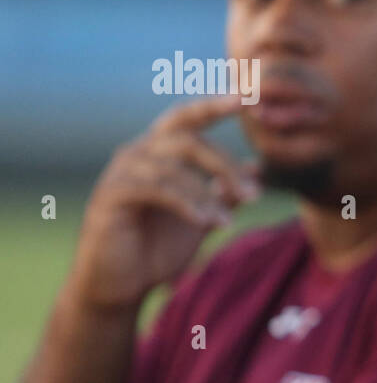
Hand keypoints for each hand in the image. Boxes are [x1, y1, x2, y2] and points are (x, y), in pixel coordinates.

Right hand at [68, 94, 259, 310]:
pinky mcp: (111, 194)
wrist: (121, 284)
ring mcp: (122, 171)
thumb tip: (258, 168)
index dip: (215, 105)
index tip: (249, 98)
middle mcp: (138, 152)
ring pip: (175, 167)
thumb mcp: (202, 216)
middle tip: (254, 194)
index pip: (190, 119)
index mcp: (160, 151)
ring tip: (229, 222)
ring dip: (209, 194)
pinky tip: (208, 222)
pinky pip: (157, 189)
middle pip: (190, 140)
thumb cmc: (158, 247)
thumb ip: (225, 191)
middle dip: (226, 165)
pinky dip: (188, 204)